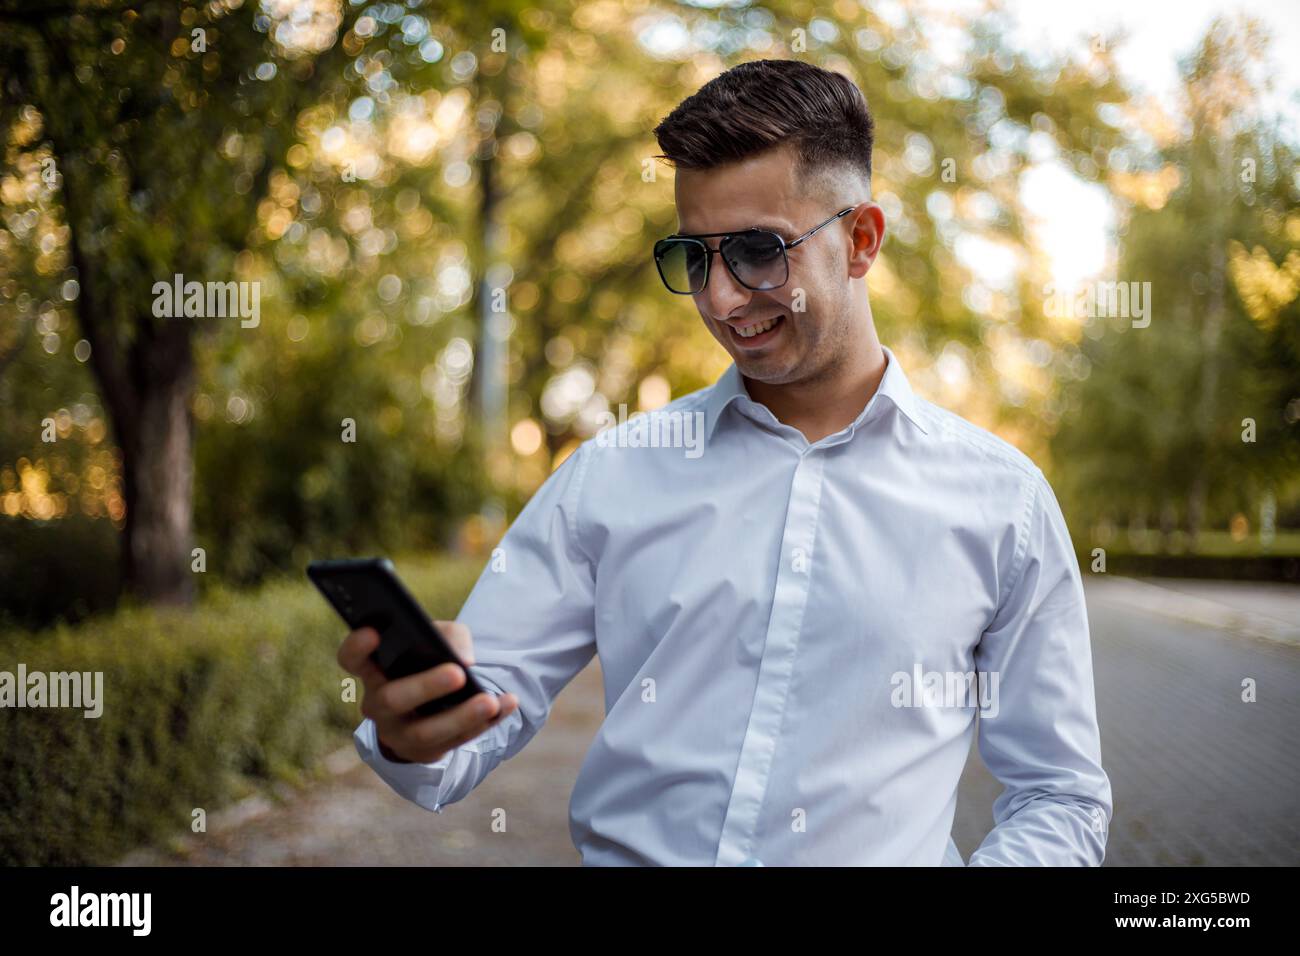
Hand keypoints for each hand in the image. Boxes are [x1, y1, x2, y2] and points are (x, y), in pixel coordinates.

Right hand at [337, 622, 519, 764]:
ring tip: (490, 701)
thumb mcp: (436, 638)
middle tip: (458, 674)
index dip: (357, 647)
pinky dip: (486, 723)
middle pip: (392, 699)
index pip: (351, 659)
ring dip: (461, 717)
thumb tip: (465, 661)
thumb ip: (449, 636)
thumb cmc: (428, 659)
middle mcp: (378, 704)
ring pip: (425, 732)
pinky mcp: (425, 752)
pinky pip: (455, 742)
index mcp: (373, 669)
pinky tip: (507, 704)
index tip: (374, 632)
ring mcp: (398, 733)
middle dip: (426, 686)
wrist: (433, 702)